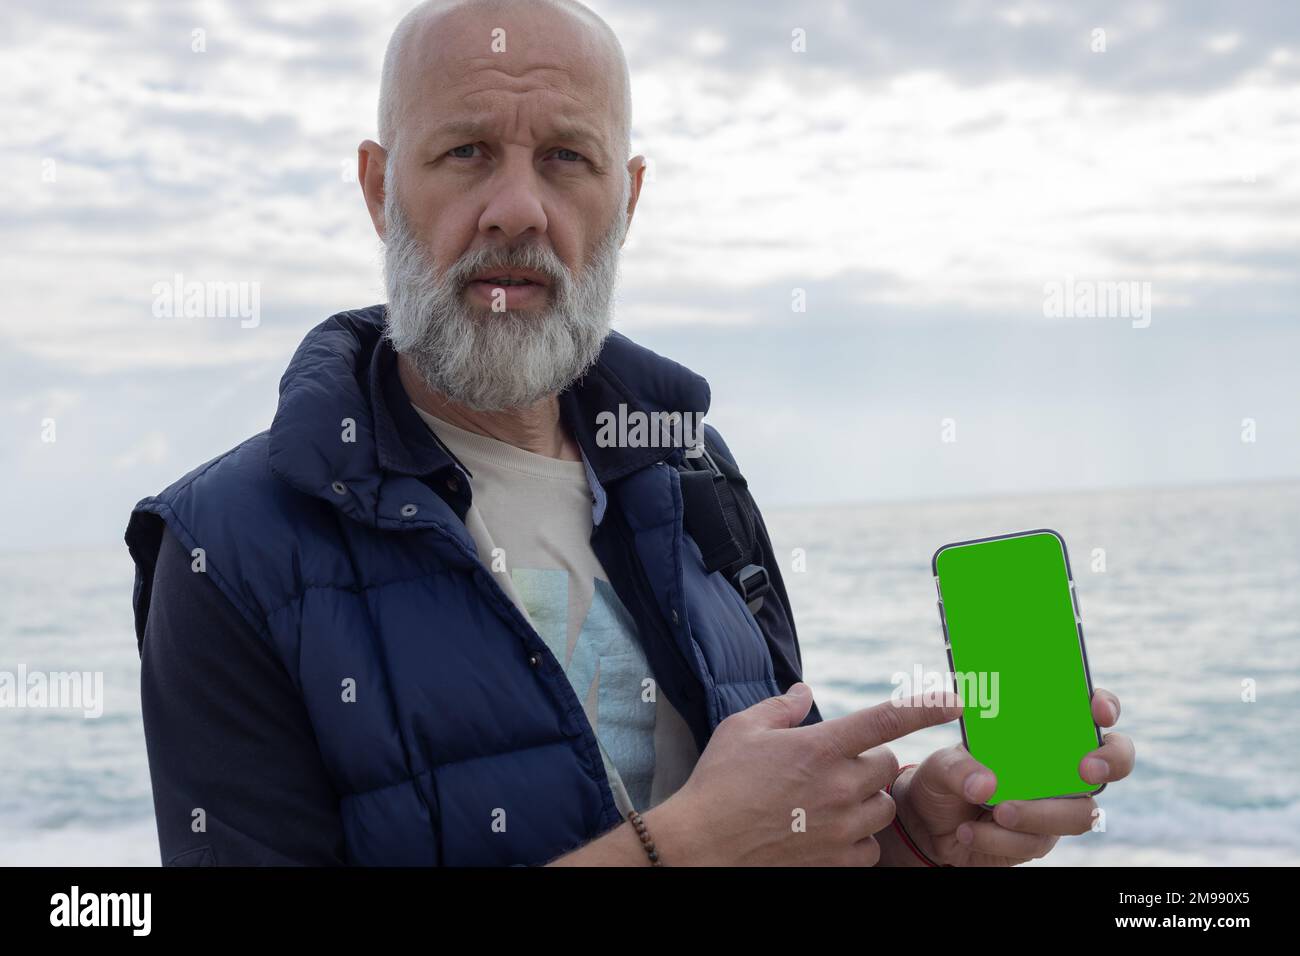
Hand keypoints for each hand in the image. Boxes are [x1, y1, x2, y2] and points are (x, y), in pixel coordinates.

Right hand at [657, 684, 962, 864]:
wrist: (701, 845)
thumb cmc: (718, 782)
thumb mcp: (742, 729)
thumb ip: (781, 708)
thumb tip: (805, 692)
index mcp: (819, 746)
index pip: (886, 719)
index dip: (926, 706)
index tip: (957, 699)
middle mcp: (838, 785)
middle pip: (888, 766)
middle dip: (869, 763)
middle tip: (833, 769)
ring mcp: (841, 826)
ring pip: (885, 806)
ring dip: (867, 800)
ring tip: (829, 802)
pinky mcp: (838, 860)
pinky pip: (872, 846)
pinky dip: (858, 839)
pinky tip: (826, 833)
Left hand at [890, 687, 1134, 864]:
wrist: (929, 824)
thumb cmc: (945, 778)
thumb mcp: (941, 764)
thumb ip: (959, 767)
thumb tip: (987, 785)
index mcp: (1038, 732)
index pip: (1087, 712)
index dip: (1104, 706)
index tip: (1096, 710)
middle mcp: (1057, 766)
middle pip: (1112, 761)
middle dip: (1111, 761)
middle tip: (1085, 769)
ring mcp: (1056, 804)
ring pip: (1081, 812)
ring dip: (1041, 813)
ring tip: (998, 811)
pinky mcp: (1042, 837)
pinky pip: (1038, 841)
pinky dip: (1002, 838)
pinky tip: (969, 831)